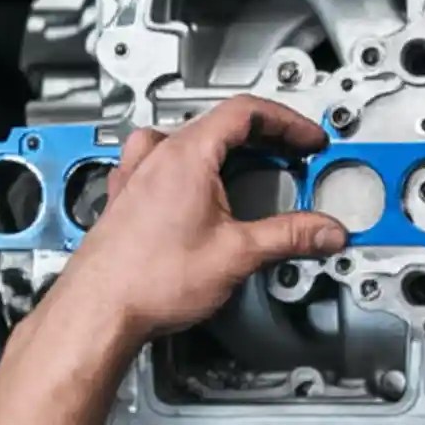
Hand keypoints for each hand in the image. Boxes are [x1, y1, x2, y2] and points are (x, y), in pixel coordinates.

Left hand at [48, 95, 346, 344]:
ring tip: (250, 164)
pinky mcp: (127, 198)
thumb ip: (290, 237)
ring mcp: (137, 175)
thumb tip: (326, 231)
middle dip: (266, 136)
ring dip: (226, 146)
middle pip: (220, 122)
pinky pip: (163, 162)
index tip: (308, 139)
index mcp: (186, 155)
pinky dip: (193, 165)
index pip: (245, 112)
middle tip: (293, 154)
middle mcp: (157, 157)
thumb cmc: (148, 280)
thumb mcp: (237, 255)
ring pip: (189, 139)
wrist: (98, 311)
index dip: (287, 121)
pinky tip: (199, 187)